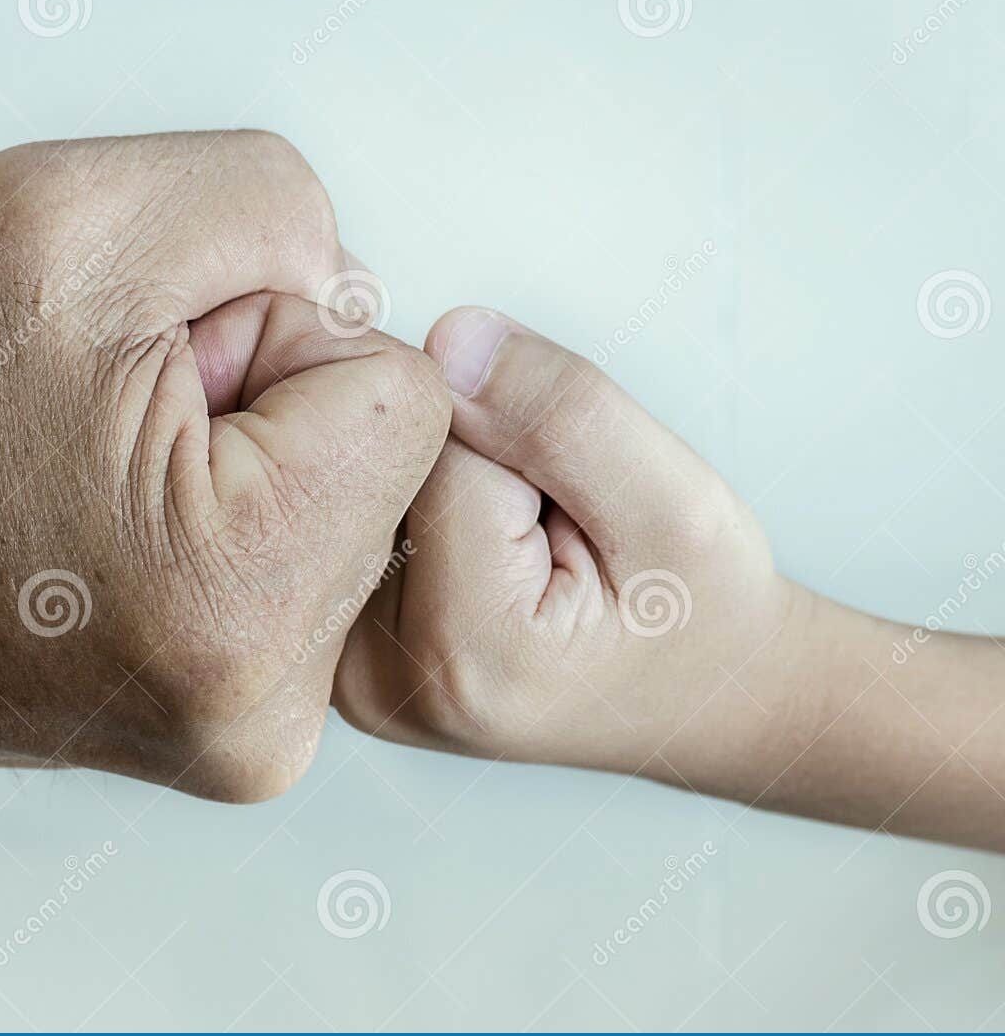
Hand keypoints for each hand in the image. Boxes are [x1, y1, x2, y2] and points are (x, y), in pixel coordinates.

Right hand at [0, 132, 449, 801]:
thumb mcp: (61, 214)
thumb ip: (266, 206)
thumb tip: (356, 284)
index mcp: (242, 590)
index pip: (407, 393)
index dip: (274, 334)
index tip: (148, 368)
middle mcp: (267, 705)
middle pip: (385, 464)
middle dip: (263, 403)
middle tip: (103, 421)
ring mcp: (251, 738)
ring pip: (346, 514)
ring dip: (243, 458)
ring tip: (98, 474)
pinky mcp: (229, 736)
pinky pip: (300, 573)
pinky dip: (226, 520)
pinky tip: (113, 524)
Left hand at [335, 306, 798, 788]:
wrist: (697, 697)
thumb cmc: (696, 614)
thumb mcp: (674, 502)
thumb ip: (564, 413)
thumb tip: (448, 338)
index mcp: (460, 649)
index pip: (436, 444)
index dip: (519, 442)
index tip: (573, 512)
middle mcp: (377, 676)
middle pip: (379, 465)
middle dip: (471, 462)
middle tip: (550, 534)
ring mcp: (347, 673)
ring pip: (362, 486)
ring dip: (446, 490)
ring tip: (522, 555)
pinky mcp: (340, 655)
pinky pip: (358, 522)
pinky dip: (423, 519)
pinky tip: (479, 563)